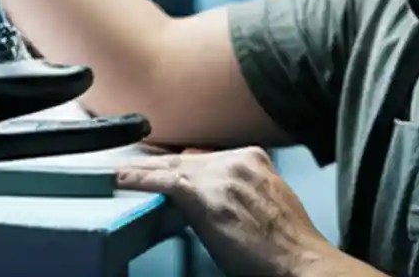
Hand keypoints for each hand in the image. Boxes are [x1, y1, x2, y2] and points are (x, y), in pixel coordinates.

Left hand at [116, 146, 348, 276]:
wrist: (299, 262)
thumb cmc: (287, 243)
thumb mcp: (269, 202)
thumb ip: (241, 190)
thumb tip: (213, 194)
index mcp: (253, 158)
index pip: (205, 156)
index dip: (181, 164)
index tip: (165, 166)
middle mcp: (234, 160)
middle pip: (184, 158)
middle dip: (157, 164)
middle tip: (133, 167)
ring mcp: (217, 175)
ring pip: (169, 166)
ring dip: (142, 170)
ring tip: (119, 173)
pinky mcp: (202, 194)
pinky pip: (160, 181)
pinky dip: (136, 178)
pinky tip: (119, 179)